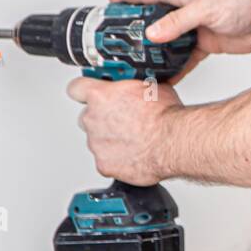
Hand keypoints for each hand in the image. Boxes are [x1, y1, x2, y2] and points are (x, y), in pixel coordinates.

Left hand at [67, 77, 181, 184]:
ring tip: (134, 139)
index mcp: (100, 95)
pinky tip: (135, 155)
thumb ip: (133, 87)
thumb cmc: (165, 116)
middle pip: (86, 116)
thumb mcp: (151, 86)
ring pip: (97, 140)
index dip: (85, 91)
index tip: (92, 94)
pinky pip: (106, 161)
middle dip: (101, 118)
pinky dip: (118, 160)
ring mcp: (96, 143)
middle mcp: (92, 118)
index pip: (76, 88)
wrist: (174, 142)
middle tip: (122, 120)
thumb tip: (138, 86)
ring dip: (111, 139)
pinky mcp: (104, 165)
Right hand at [110, 0, 250, 81]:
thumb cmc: (244, 1)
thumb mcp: (206, 8)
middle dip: (134, 31)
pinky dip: (175, 68)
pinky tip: (165, 78)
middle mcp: (184, 9)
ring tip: (136, 66)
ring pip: (167, 42)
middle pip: (152, 20)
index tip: (106, 6)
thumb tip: (152, 33)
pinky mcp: (206, 43)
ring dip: (154, 53)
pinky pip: (184, 58)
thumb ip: (178, 22)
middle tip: (116, 45)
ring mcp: (194, 27)